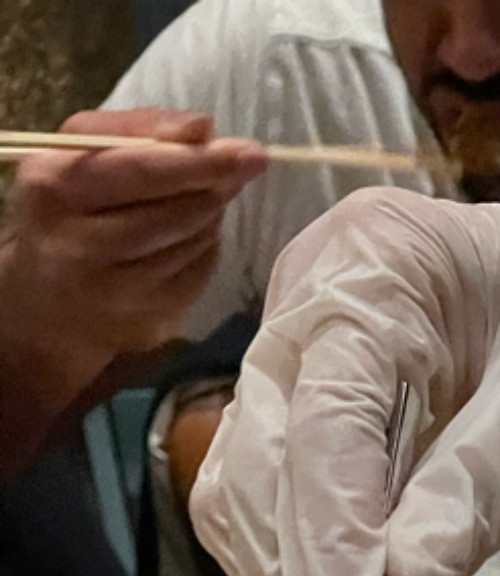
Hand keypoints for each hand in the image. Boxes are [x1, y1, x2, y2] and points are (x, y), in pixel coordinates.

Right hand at [0, 111, 264, 464]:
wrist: (51, 298)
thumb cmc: (72, 206)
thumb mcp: (85, 151)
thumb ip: (139, 129)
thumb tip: (203, 127)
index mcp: (56, 188)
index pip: (137, 170)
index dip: (196, 161)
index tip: (245, 151)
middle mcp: (79, 245)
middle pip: (170, 213)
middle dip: (214, 185)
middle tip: (247, 164)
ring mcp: (114, 292)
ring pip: (188, 244)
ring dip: (212, 214)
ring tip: (214, 193)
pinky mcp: (144, 321)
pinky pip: (196, 275)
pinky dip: (207, 247)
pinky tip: (198, 233)